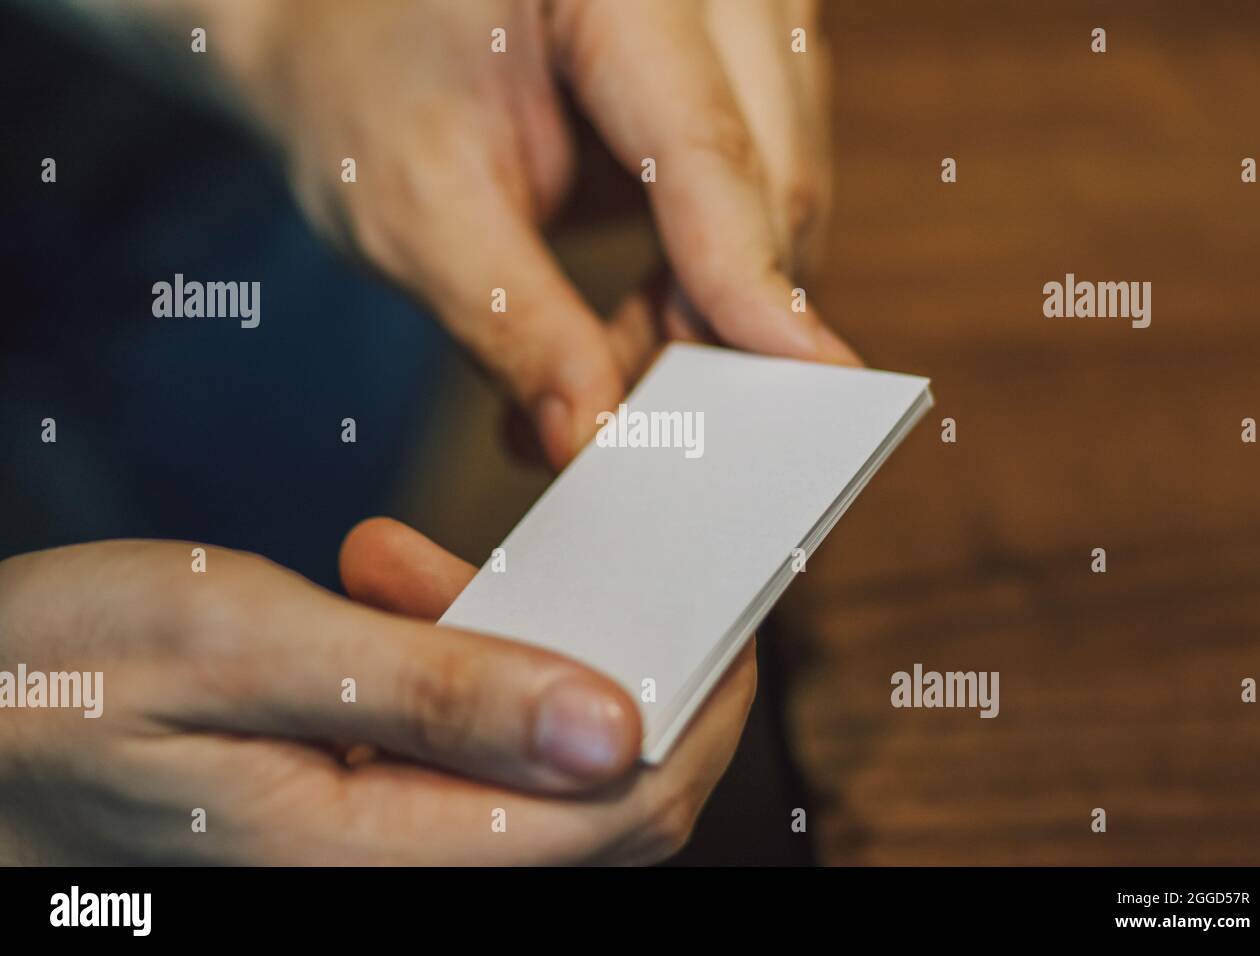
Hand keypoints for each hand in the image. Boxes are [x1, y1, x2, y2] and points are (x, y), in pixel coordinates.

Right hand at [0, 521, 754, 863]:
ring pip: (527, 762)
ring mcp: (375, 848)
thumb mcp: (241, 649)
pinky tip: (382, 584)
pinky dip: (447, 659)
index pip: (623, 815)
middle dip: (620, 667)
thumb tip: (613, 725)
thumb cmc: (48, 683)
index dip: (702, 710)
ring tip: (410, 561)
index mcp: (380, 854)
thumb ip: (433, 695)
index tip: (723, 600)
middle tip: (590, 554)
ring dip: (511, 649)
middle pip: (598, 801)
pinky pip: (453, 744)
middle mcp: (397, 871)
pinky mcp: (352, 809)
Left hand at [221, 0, 856, 465]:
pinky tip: (628, 331)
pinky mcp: (734, 78)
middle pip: (772, 177)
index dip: (752, 281)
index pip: (708, 145)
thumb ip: (512, 323)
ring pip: (781, 200)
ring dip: (707, 313)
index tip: (810, 386)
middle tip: (631, 420)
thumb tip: (594, 436)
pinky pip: (759, 204)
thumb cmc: (361, 85)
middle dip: (720, 320)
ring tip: (590, 367)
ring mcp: (732, 26)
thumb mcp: (413, 208)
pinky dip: (703, 286)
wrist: (346, 29)